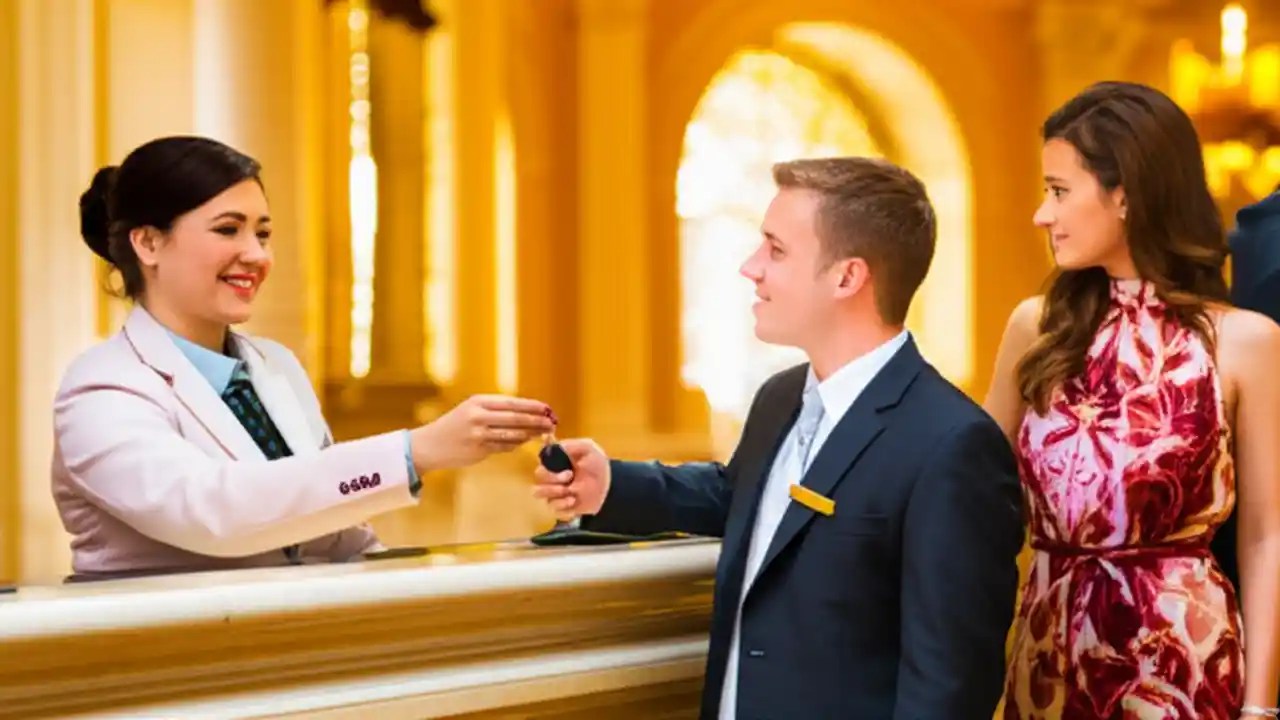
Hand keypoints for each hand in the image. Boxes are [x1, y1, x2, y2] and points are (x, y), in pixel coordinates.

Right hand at [410, 395, 552, 471]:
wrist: (430, 445)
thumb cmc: (455, 426)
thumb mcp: (471, 410)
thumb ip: (495, 410)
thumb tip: (526, 413)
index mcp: (478, 402)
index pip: (512, 402)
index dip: (531, 406)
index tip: (546, 408)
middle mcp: (478, 416)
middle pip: (515, 418)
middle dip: (536, 421)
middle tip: (551, 423)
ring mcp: (478, 434)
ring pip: (512, 434)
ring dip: (530, 434)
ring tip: (542, 433)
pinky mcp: (479, 450)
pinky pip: (504, 447)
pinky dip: (516, 445)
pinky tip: (524, 443)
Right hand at [532, 438, 610, 519]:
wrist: (611, 485)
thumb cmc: (597, 464)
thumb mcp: (588, 448)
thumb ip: (571, 444)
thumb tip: (551, 442)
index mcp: (556, 462)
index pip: (541, 461)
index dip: (544, 462)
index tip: (555, 461)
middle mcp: (552, 477)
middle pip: (538, 478)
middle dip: (552, 478)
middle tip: (569, 476)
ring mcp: (555, 493)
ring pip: (539, 494)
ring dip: (553, 492)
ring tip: (570, 492)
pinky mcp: (561, 507)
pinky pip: (553, 509)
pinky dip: (562, 506)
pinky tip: (573, 501)